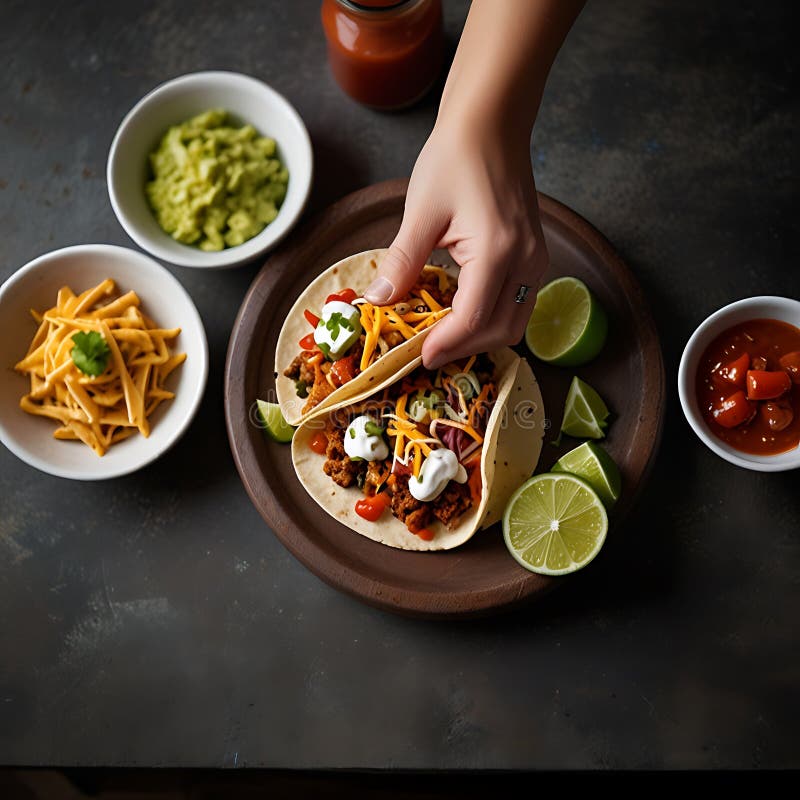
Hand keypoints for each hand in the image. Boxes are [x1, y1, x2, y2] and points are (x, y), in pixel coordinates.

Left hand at [364, 118, 547, 368]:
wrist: (492, 124)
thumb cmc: (455, 158)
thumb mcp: (421, 212)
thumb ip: (402, 262)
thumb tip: (377, 300)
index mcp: (498, 251)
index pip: (473, 319)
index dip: (445, 344)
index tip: (418, 357)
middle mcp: (527, 261)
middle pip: (501, 330)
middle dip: (463, 348)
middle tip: (426, 352)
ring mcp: (536, 259)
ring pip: (514, 322)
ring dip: (479, 336)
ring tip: (442, 337)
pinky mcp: (534, 256)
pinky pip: (517, 303)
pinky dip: (491, 318)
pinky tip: (461, 313)